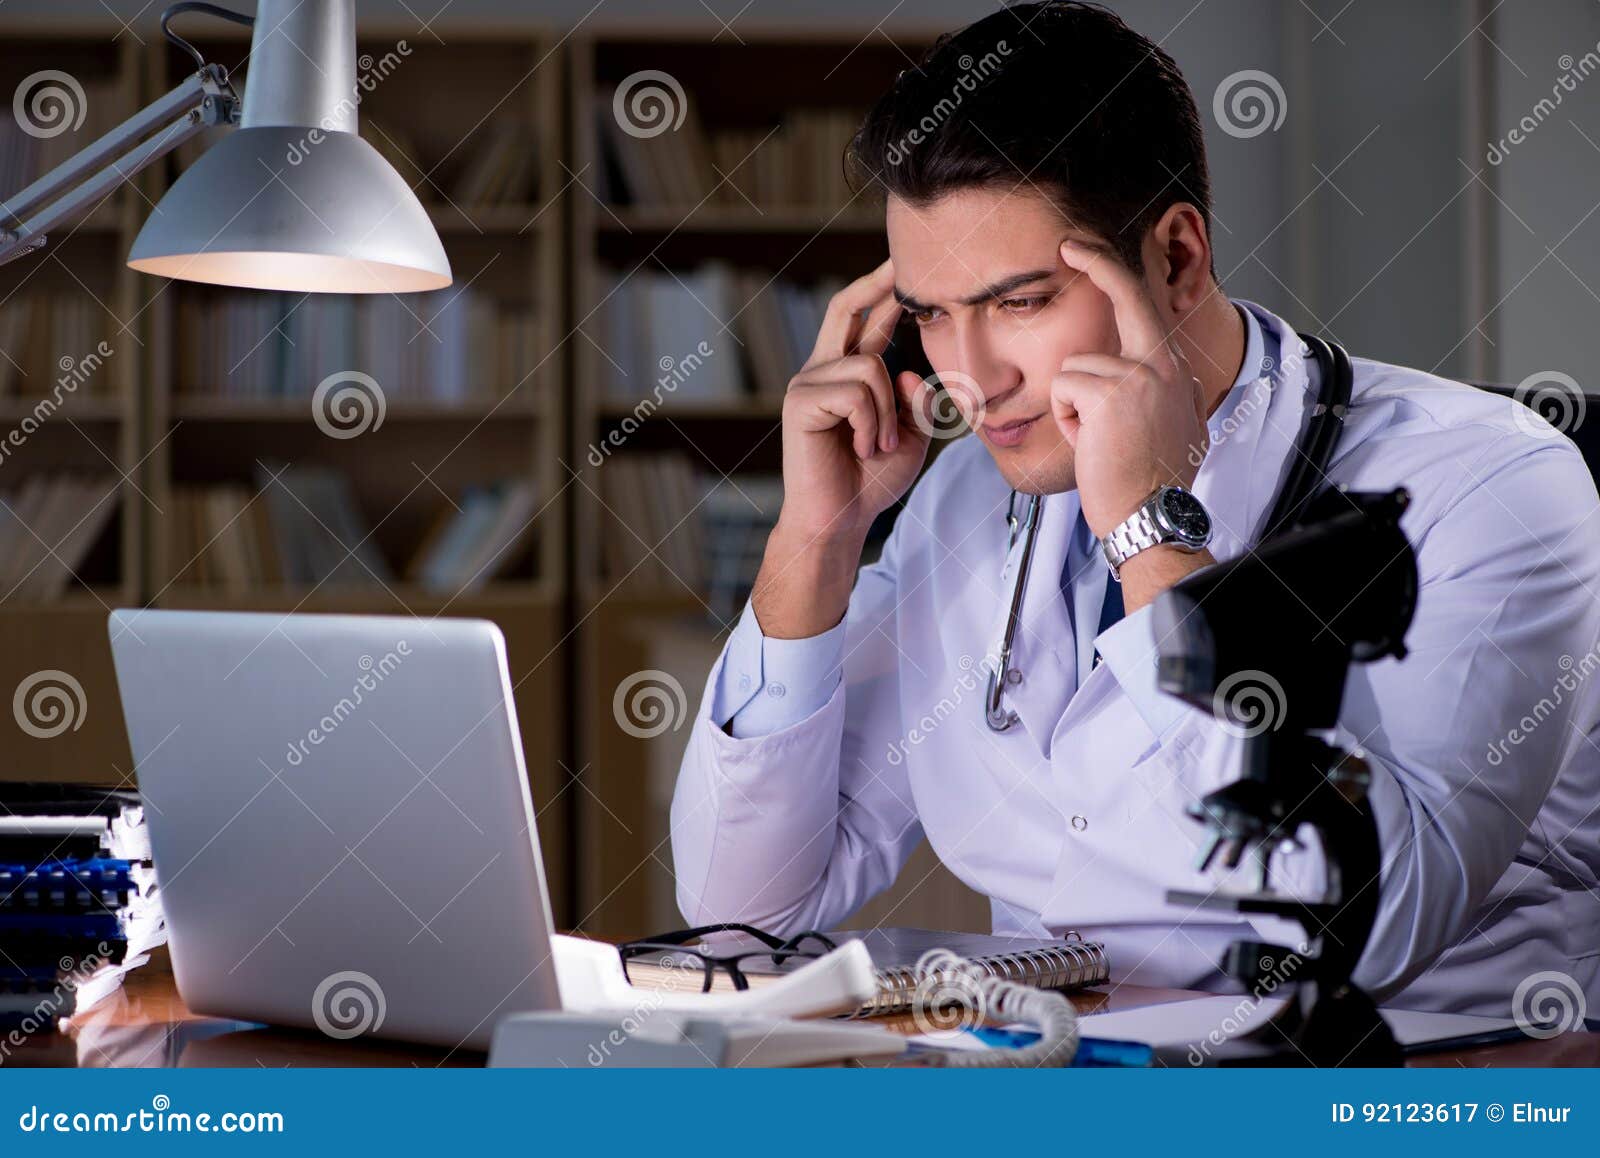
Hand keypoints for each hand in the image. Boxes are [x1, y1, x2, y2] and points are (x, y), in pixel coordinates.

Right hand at [776, 259, 932, 543]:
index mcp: (846, 372)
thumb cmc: (871, 479)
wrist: (840, 519)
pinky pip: (856, 394)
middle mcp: (822, 369)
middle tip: (900, 260)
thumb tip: (902, 369)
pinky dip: (871, 425)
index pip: (864, 317)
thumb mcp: (911, 433)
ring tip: (876, 445)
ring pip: (870, 367)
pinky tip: (859, 448)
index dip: (884, 288)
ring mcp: (807, 382)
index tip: (903, 262)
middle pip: (845, 306)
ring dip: (887, 414)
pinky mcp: (800, 401)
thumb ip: (915, 398)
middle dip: (876, 281)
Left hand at [1051, 239, 1208, 538]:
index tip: (1085, 251)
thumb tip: (1169, 380)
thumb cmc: (1153, 486)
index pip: (1146, 309)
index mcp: (1176, 373)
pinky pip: (1063, 389)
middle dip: (1098, 260)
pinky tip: (1088, 444)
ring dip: (1071, 408)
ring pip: (1074, 367)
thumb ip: (1168, 395)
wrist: (1153, 518)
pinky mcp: (1112, 392)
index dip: (1115, 275)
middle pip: (1127, 295)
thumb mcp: (1176, 429)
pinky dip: (1065, 420)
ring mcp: (1142, 375)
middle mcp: (1165, 366)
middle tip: (1070, 243)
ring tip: (1096, 442)